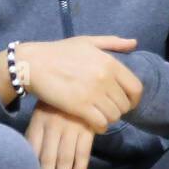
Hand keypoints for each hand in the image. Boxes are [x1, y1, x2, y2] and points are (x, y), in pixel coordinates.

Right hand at [11, 36, 142, 132]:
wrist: (32, 63)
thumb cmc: (59, 52)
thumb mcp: (88, 41)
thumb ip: (113, 42)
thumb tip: (134, 43)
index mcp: (110, 63)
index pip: (136, 88)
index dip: (134, 99)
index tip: (128, 103)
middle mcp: (105, 78)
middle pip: (125, 104)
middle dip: (120, 109)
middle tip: (109, 109)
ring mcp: (93, 93)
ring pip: (114, 115)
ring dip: (109, 118)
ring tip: (101, 115)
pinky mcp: (79, 107)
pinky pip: (100, 123)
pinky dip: (100, 126)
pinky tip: (94, 123)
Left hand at [26, 103, 94, 168]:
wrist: (81, 81)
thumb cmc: (58, 102)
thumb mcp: (42, 113)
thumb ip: (36, 133)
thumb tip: (28, 159)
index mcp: (38, 123)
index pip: (32, 152)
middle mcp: (53, 127)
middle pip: (47, 160)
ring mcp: (71, 128)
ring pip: (65, 160)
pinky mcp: (88, 129)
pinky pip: (83, 153)